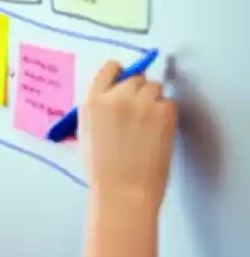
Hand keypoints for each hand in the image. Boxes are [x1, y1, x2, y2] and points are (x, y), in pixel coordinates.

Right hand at [81, 60, 176, 208]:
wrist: (123, 189)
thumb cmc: (101, 169)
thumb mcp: (87, 131)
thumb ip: (99, 108)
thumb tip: (116, 96)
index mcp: (92, 100)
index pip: (111, 67)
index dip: (121, 76)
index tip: (126, 85)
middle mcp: (116, 95)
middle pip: (137, 78)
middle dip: (140, 93)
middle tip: (140, 116)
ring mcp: (141, 102)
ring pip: (156, 88)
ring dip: (155, 102)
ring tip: (149, 127)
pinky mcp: (164, 112)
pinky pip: (170, 103)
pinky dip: (167, 115)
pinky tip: (158, 134)